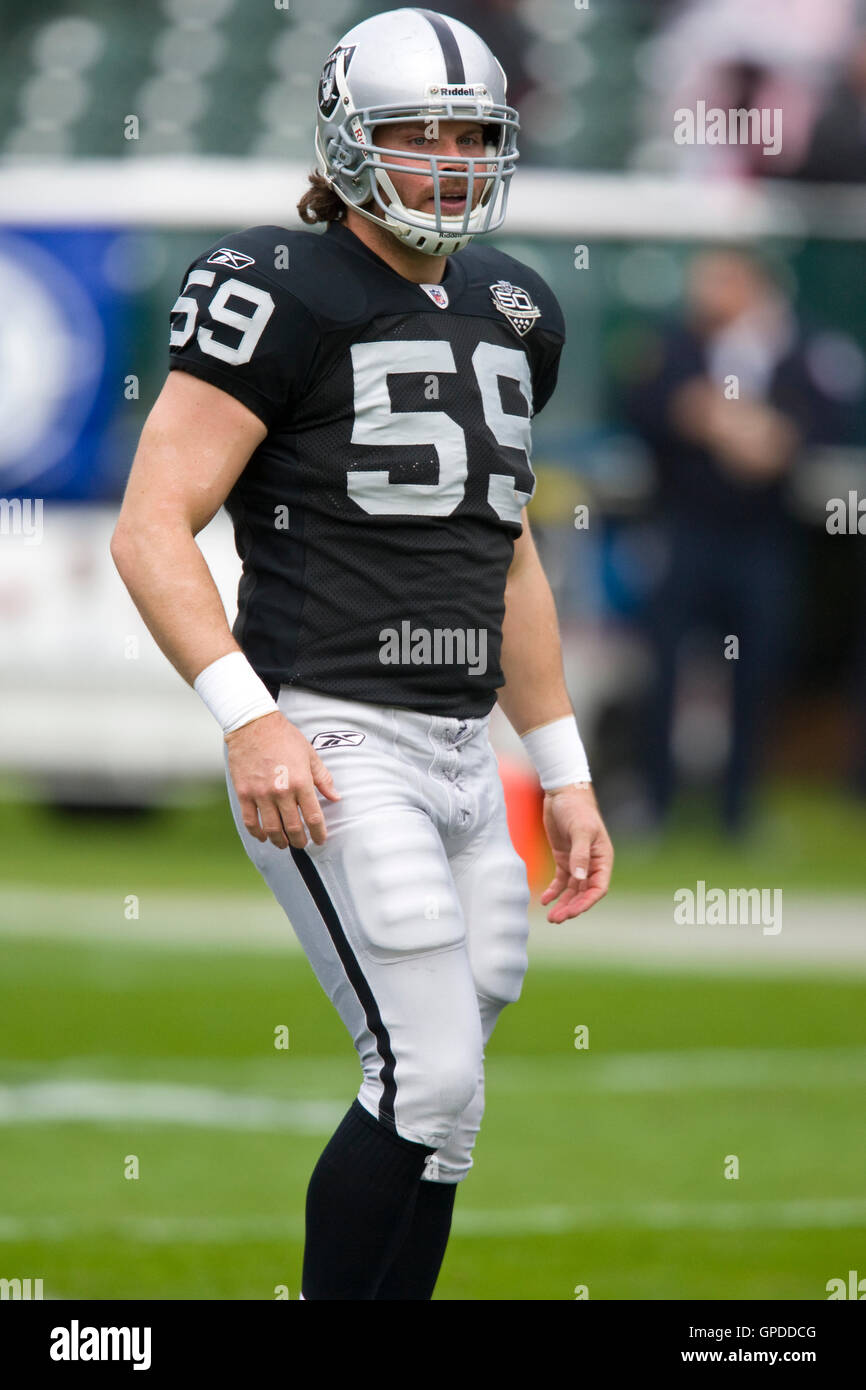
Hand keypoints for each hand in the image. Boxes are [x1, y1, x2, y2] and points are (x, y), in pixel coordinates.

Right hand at [225, 710, 340, 848]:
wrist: (253, 725)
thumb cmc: (284, 737)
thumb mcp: (310, 754)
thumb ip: (323, 778)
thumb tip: (335, 797)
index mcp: (301, 782)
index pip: (313, 817)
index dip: (319, 833)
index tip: (320, 840)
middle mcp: (281, 791)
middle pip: (293, 828)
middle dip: (300, 841)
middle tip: (302, 844)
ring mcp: (261, 794)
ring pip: (271, 829)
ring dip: (279, 841)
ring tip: (284, 844)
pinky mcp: (244, 793)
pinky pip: (250, 821)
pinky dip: (257, 833)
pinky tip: (263, 836)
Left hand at [539, 784, 612, 922]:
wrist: (563, 793)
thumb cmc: (577, 809)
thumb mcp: (580, 830)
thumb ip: (580, 855)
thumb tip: (580, 879)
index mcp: (602, 858)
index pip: (598, 888)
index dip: (586, 902)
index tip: (572, 913)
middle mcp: (592, 863)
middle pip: (584, 892)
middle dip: (572, 907)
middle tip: (556, 919)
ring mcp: (577, 862)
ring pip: (572, 890)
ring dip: (563, 903)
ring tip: (551, 918)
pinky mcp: (564, 858)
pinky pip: (561, 880)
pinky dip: (554, 891)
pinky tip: (544, 900)